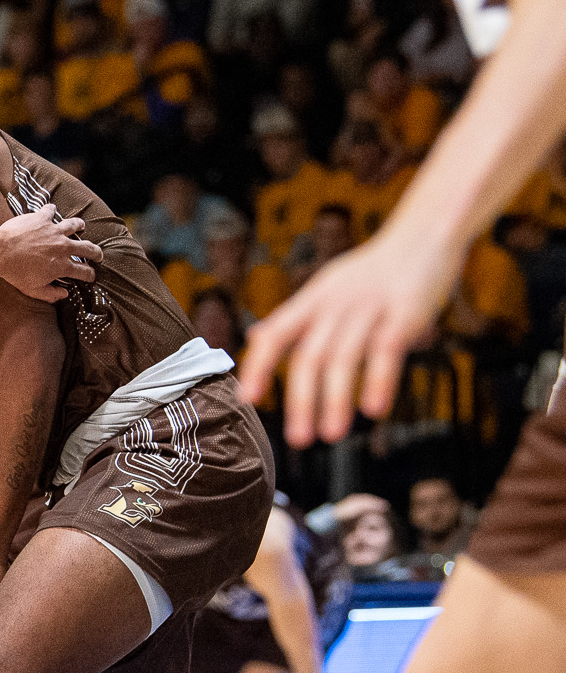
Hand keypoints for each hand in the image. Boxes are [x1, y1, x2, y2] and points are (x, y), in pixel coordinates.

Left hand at [0, 205, 103, 302]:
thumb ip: (50, 294)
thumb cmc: (15, 273)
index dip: (90, 275)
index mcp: (62, 266)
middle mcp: (63, 247)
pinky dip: (51, 210)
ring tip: (81, 226)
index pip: (84, 271)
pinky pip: (50, 210)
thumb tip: (64, 294)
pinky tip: (51, 209)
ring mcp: (54, 231)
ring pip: (74, 225)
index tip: (90, 275)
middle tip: (98, 255)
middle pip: (88, 248)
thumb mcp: (33, 290)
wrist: (0, 252)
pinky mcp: (42, 219)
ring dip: (79, 225)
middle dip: (96, 253)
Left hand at [238, 233, 456, 446]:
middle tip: (297, 439)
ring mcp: (369, 308)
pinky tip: (373, 409)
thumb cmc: (372, 270)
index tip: (247, 399)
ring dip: (335, 400)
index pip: (275, 334)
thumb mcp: (326, 286)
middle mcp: (335, 304)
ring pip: (344, 358)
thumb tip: (257, 336)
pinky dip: (378, 381)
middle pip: (310, 356)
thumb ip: (294, 315)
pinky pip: (387, 350)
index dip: (259, 366)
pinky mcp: (405, 313)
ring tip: (330, 434)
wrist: (424, 233)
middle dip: (301, 400)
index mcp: (312, 300)